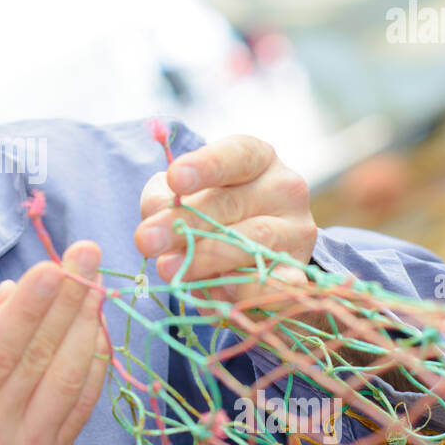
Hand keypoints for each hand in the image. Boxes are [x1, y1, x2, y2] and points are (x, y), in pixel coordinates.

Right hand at [0, 241, 110, 444]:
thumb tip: (9, 293)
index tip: (52, 267)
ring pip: (68, 379)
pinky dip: (94, 361)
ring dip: (88, 325)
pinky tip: (97, 327)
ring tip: (96, 283)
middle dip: (66, 299)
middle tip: (85, 254)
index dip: (27, 308)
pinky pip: (83, 404)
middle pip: (37, 358)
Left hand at [132, 134, 316, 307]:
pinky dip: (247, 289)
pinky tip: (220, 290)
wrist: (255, 256)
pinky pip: (277, 283)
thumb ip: (163, 202)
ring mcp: (296, 232)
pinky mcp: (299, 273)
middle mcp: (284, 189)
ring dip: (206, 258)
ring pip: (253, 242)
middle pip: (232, 203)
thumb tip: (154, 224)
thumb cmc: (211, 212)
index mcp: (257, 159)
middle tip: (146, 239)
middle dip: (185, 223)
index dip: (206, 165)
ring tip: (167, 269)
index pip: (236, 155)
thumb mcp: (183, 195)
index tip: (174, 178)